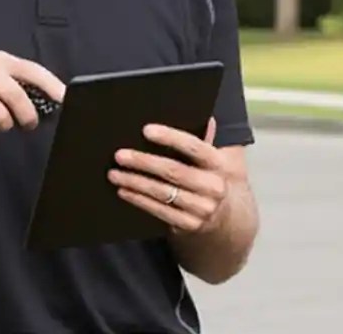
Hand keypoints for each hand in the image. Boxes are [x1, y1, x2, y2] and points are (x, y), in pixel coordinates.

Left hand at [108, 118, 229, 234]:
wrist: (229, 222)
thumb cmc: (212, 181)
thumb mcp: (217, 161)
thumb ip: (206, 140)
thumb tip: (206, 117)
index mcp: (219, 164)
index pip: (195, 147)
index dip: (170, 137)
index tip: (146, 130)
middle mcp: (213, 187)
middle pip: (173, 171)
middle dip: (143, 162)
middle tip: (119, 155)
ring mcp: (202, 208)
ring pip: (162, 192)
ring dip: (135, 182)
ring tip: (114, 174)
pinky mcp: (190, 225)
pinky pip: (159, 211)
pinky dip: (139, 200)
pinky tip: (123, 191)